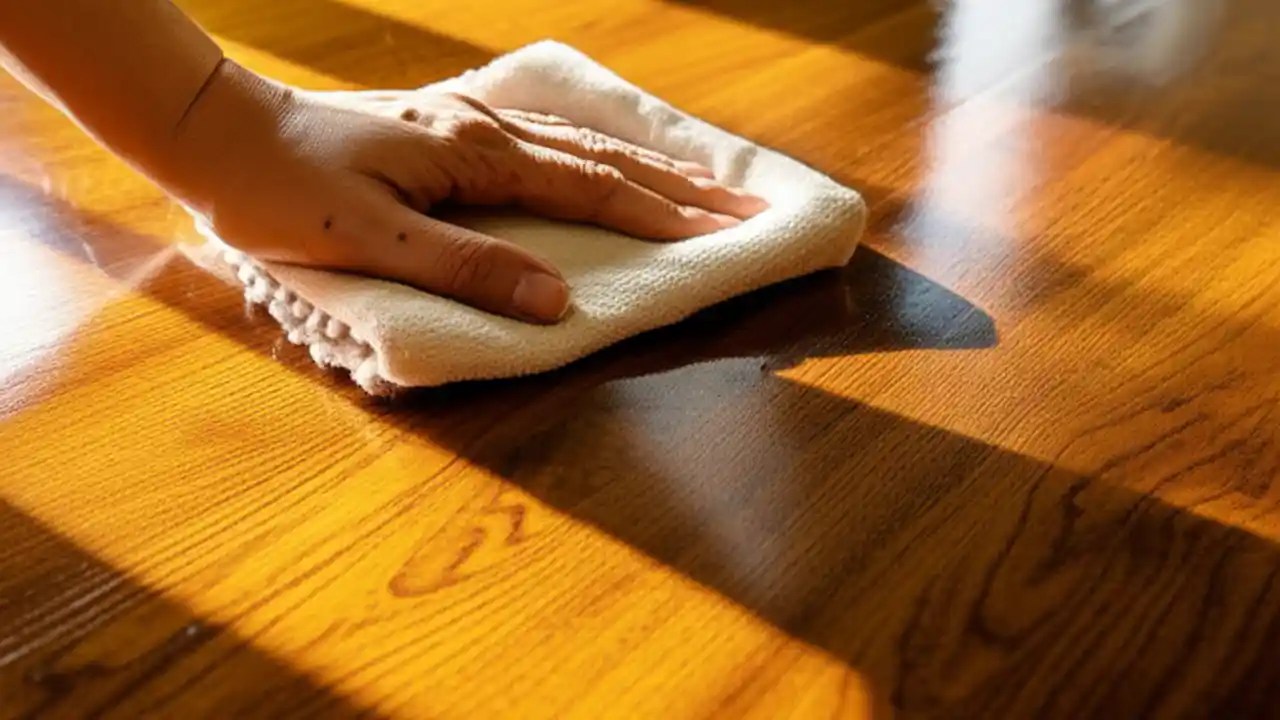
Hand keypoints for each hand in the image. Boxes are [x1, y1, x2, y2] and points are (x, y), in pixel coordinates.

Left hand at [166, 61, 767, 323]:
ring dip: (650, 165)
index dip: (666, 216)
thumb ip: (466, 271)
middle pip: (605, 158)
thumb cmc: (283, 193)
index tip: (731, 234)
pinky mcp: (450, 124)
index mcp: (475, 156)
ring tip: (705, 184)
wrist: (221, 132)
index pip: (594, 190)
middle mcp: (484, 128)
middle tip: (748, 208)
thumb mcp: (369, 242)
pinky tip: (611, 159)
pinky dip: (599, 152)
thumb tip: (559, 303)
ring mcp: (469, 120)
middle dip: (682, 187)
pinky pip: (548, 138)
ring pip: (582, 142)